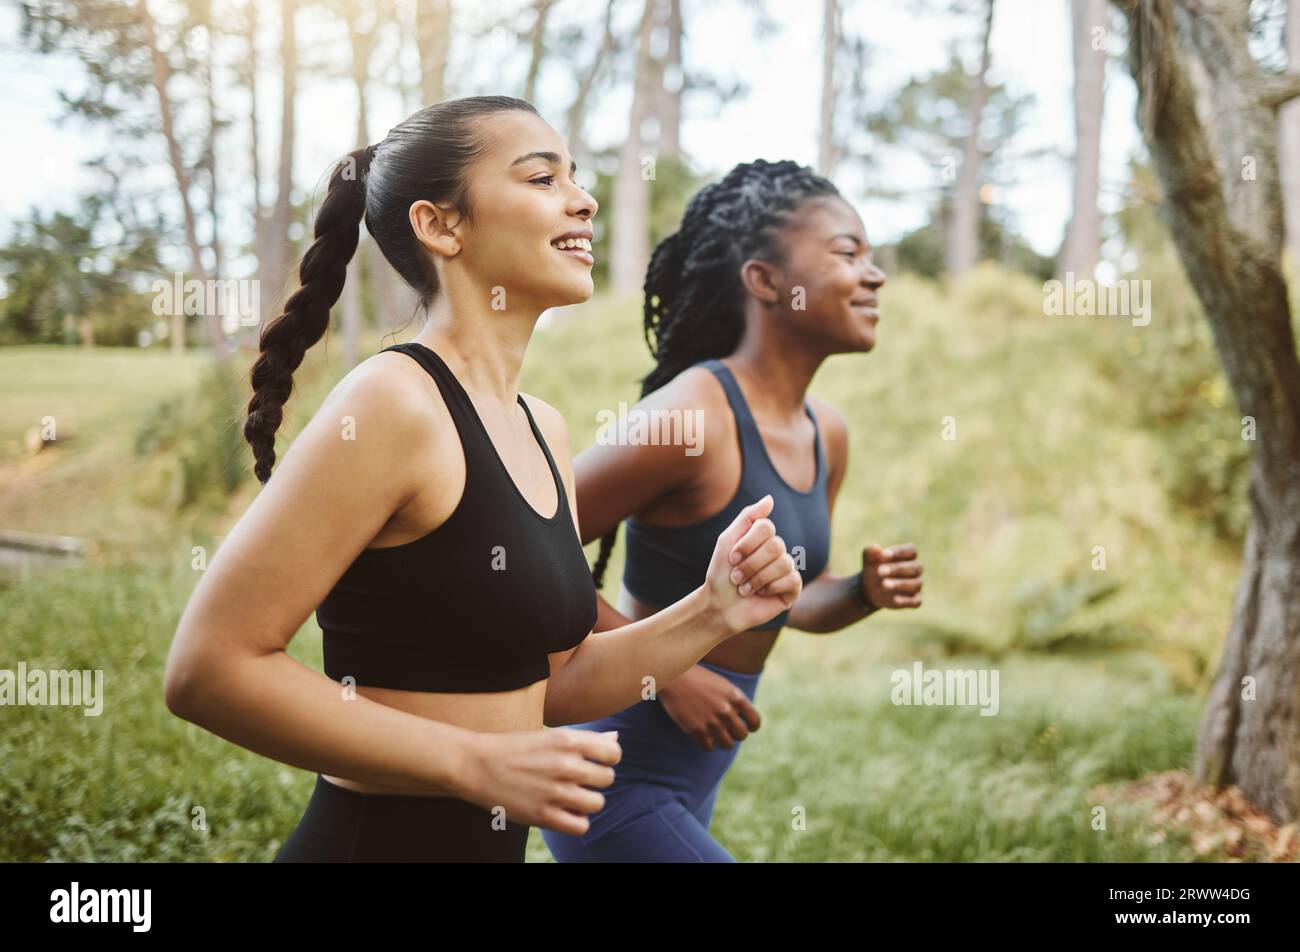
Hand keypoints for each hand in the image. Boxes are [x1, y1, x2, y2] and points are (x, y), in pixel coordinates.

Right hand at [459, 728, 621, 835]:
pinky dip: (576, 822)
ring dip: (586, 803)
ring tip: (570, 798)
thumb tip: (615, 738)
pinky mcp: (543, 815)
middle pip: (607, 779)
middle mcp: (565, 764)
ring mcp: (555, 791)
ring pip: (597, 803)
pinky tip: (564, 813)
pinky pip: (581, 826)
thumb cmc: (515, 748)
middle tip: (577, 782)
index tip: (594, 763)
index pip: (613, 752)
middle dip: (596, 782)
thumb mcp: (549, 735)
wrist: (476, 764)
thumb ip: (585, 739)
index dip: (607, 759)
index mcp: (567, 739)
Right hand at [660, 665, 761, 750]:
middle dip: (735, 734)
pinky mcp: (696, 730)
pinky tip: (702, 734)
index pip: (754, 721)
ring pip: (727, 744)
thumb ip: (734, 701)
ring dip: (721, 741)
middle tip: (727, 730)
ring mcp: (711, 721)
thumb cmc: (697, 678)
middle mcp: (726, 710)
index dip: (751, 726)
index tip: (746, 727)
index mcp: (735, 697)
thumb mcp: (722, 685)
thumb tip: (743, 719)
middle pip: (742, 735)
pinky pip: (708, 747)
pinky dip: (706, 743)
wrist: (674, 677)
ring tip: (715, 735)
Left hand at [704, 494, 802, 633]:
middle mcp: (778, 550)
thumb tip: (770, 499)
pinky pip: (792, 579)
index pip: (766, 527)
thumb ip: (748, 517)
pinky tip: (761, 594)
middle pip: (775, 546)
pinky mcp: (793, 588)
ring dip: (756, 579)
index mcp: (764, 537)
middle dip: (750, 564)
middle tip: (736, 576)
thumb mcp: (728, 540)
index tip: (732, 558)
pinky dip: (771, 588)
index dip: (747, 544)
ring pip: (783, 564)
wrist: (719, 606)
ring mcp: (787, 568)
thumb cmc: (721, 574)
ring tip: (745, 588)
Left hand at [860, 542, 921, 609]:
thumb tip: (874, 547)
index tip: (883, 555)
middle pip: (915, 567)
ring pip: (915, 583)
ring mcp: (916, 584)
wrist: (870, 588)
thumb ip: (871, 552)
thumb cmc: (873, 568)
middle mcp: (915, 569)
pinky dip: (907, 600)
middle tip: (880, 571)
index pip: (911, 550)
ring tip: (883, 584)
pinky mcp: (914, 599)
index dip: (899, 552)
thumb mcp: (869, 559)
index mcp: (908, 555)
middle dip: (897, 569)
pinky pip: (916, 600)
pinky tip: (895, 599)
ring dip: (899, 584)